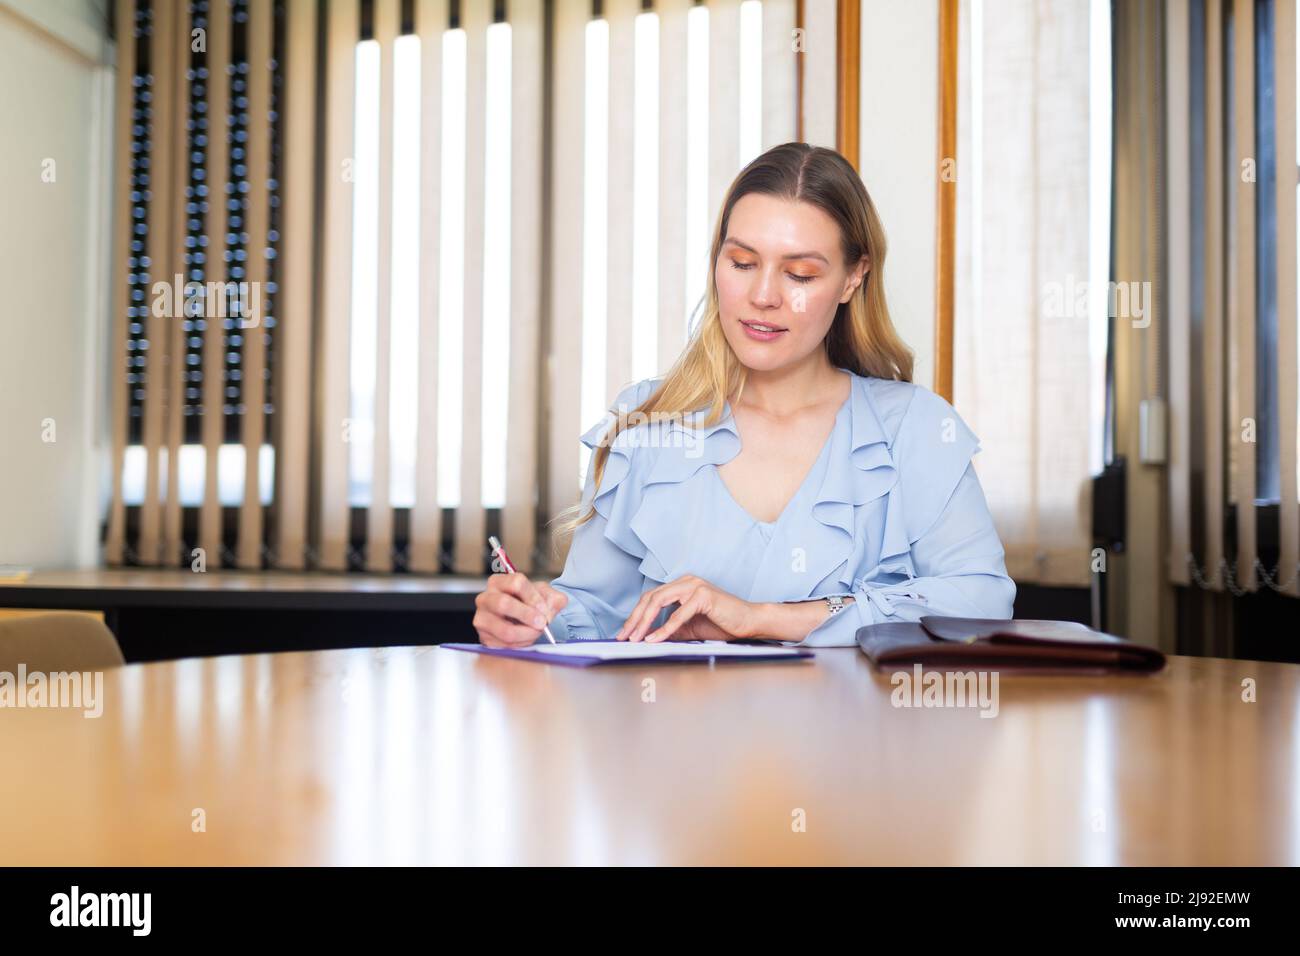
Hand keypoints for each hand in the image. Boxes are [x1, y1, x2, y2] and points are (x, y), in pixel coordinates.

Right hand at [473, 572, 568, 647]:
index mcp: (498, 582)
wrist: (522, 621)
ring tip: (536, 632)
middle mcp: (485, 598)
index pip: (515, 583)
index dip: (533, 597)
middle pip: (503, 603)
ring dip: (526, 633)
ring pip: (504, 629)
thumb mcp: (545, 595)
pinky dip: (520, 644)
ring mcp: (482, 618)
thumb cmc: (530, 604)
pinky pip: (504, 645)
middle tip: (542, 623)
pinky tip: (526, 638)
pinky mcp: (485, 637)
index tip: (544, 608)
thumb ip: (553, 599)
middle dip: (527, 615)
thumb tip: (548, 611)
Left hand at [613, 575, 761, 642]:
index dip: (636, 615)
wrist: (749, 622)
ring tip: (635, 638)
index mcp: (681, 586)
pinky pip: (678, 614)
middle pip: (651, 598)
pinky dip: (664, 628)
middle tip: (624, 636)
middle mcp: (686, 581)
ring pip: (659, 601)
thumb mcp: (689, 628)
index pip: (651, 598)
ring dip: (645, 622)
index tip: (626, 632)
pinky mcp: (703, 595)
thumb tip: (647, 639)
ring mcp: (694, 586)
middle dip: (635, 619)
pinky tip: (654, 639)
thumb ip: (670, 630)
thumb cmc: (722, 624)